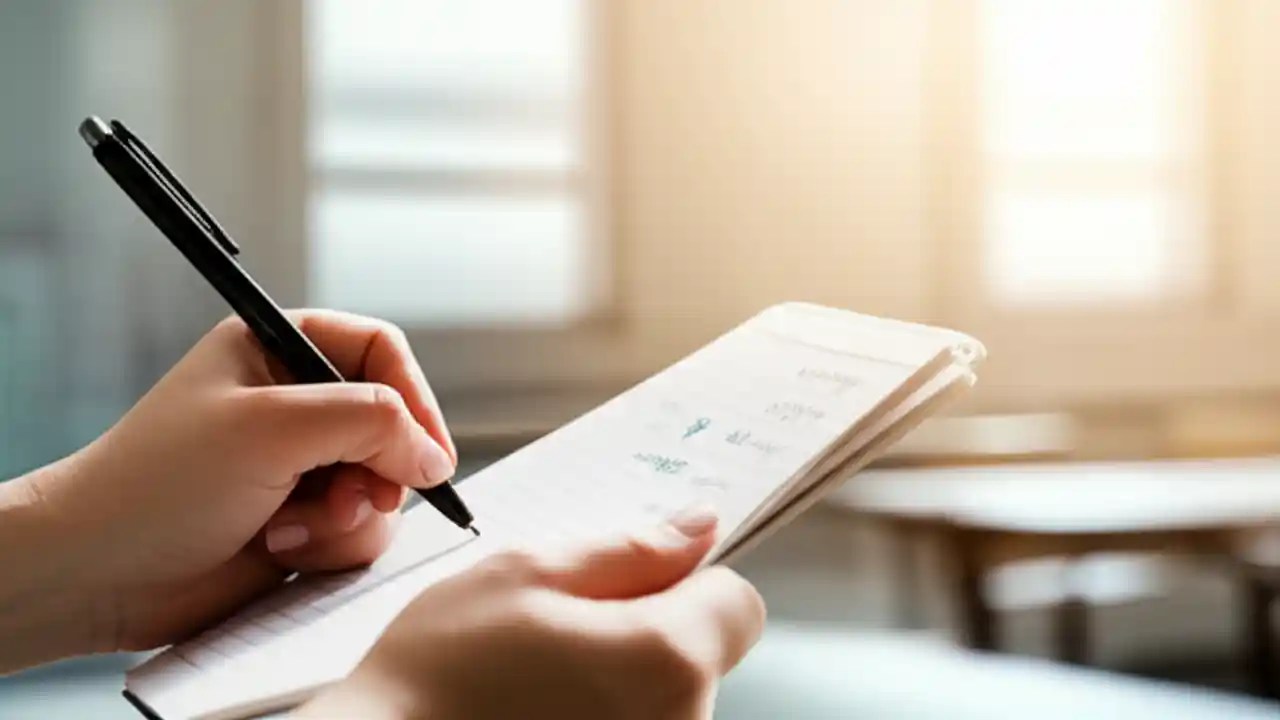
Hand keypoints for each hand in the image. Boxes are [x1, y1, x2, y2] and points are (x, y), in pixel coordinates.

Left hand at [20, 311, 456, 655]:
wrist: (98, 574)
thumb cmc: (159, 484)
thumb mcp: (271, 429)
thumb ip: (367, 422)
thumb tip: (433, 453)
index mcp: (277, 350)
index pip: (381, 351)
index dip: (414, 396)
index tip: (430, 450)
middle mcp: (293, 404)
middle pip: (392, 423)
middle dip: (380, 468)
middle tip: (361, 496)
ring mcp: (298, 465)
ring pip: (381, 485)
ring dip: (349, 515)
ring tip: (295, 528)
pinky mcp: (300, 521)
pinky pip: (358, 531)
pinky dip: (330, 546)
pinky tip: (279, 548)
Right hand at [297, 510, 765, 719]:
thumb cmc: (437, 675)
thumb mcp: (526, 574)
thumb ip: (629, 549)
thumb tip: (699, 529)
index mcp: (668, 658)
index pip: (738, 602)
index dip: (688, 580)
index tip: (632, 582)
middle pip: (701, 651)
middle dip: (647, 626)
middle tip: (557, 629)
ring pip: (668, 695)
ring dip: (622, 678)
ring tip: (536, 680)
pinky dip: (603, 718)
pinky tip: (537, 715)